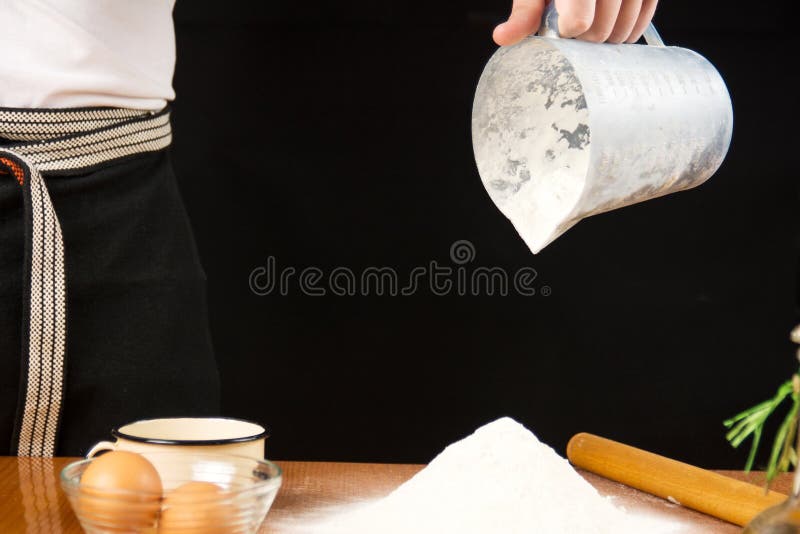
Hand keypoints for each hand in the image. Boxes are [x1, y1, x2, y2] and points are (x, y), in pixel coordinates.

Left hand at [493, 0, 657, 45]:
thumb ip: (524, 12)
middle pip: (600, 33)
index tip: (560, 24)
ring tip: (590, 22)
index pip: (580, 23)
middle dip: (584, 39)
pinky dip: (626, 29)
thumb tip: (503, 38)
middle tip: (573, 27)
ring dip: (605, 37)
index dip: (567, 30)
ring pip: (622, 32)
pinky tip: (610, 22)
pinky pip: (641, 22)